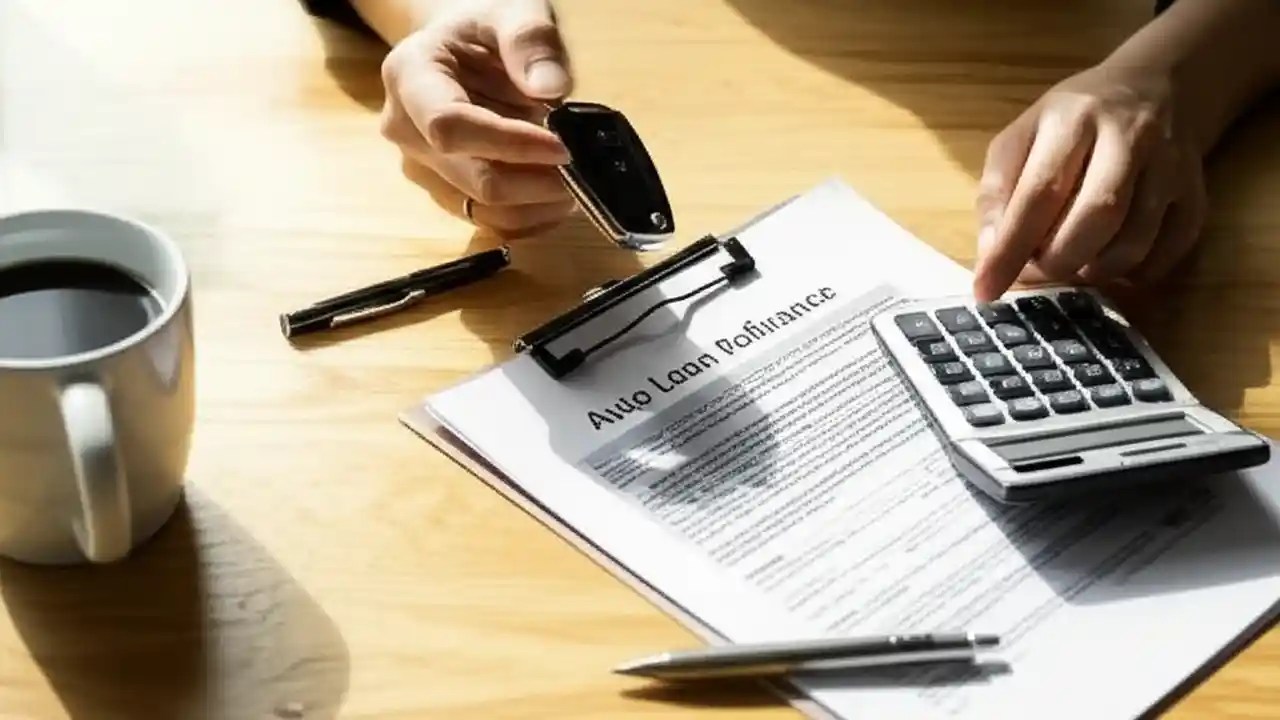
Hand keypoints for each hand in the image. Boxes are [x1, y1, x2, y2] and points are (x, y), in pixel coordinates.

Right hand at [378, 0, 575, 236]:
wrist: (463, 45)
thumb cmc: (485, 25)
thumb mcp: (512, 9)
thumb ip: (530, 40)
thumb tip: (549, 88)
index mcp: (409, 77)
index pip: (451, 127)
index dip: (510, 145)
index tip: (563, 146)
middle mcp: (405, 129)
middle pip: (472, 176)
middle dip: (535, 180)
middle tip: (583, 168)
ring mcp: (423, 166)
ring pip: (484, 208)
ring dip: (538, 203)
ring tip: (576, 179)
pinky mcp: (446, 191)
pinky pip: (492, 220)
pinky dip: (532, 215)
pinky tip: (558, 195)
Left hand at [972, 61, 1208, 301]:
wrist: (1155, 88)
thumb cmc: (1073, 122)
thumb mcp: (1022, 137)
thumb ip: (998, 191)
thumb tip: (991, 254)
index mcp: (1073, 118)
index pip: (1039, 193)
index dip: (1010, 248)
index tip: (985, 289)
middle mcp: (1129, 136)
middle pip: (1096, 217)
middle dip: (1057, 261)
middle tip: (1037, 271)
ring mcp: (1172, 165)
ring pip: (1135, 240)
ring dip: (1094, 270)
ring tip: (1072, 264)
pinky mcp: (1197, 193)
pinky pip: (1169, 250)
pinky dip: (1135, 272)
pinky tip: (1110, 261)